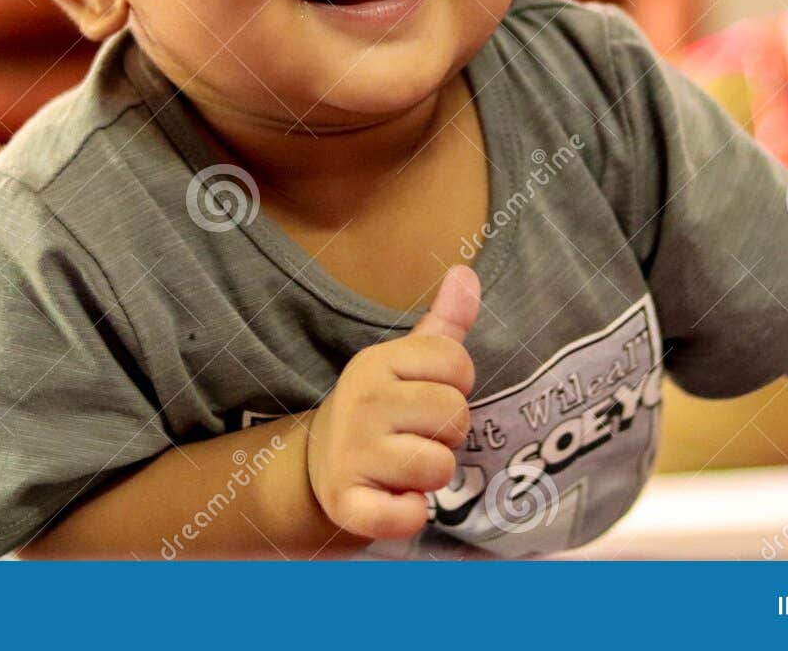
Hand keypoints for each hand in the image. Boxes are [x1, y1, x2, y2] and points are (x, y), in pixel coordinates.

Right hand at [304, 265, 479, 540]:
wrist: (320, 466)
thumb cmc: (381, 409)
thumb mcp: (407, 362)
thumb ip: (444, 322)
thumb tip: (467, 273)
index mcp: (377, 362)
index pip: (458, 364)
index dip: (455, 386)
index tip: (427, 395)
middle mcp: (362, 403)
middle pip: (455, 416)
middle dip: (447, 433)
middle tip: (416, 435)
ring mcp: (352, 453)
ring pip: (439, 466)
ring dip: (431, 475)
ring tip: (404, 466)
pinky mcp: (349, 503)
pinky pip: (405, 516)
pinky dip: (409, 515)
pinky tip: (394, 500)